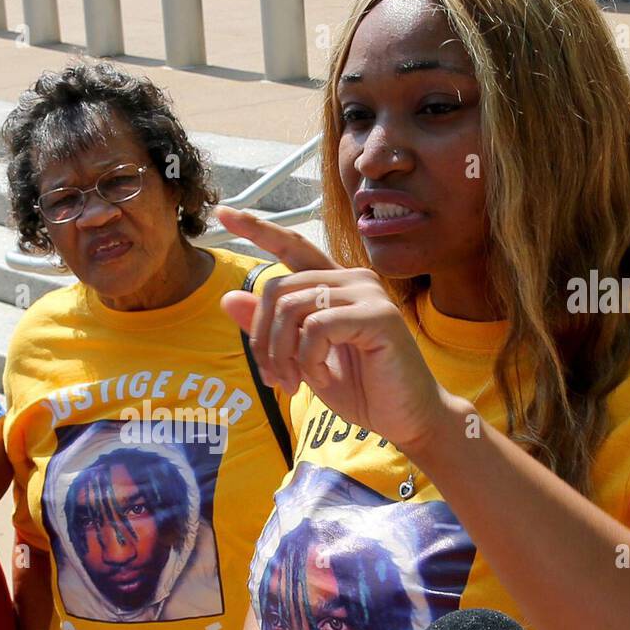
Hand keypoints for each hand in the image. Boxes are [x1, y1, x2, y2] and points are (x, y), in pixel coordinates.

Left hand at [218, 205, 450, 453]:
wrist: (405, 417)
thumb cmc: (360, 388)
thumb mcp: (302, 359)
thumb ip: (271, 329)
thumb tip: (228, 298)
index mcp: (333, 284)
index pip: (292, 246)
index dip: (257, 229)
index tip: (223, 212)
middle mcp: (351, 279)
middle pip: (277, 289)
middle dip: (262, 340)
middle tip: (273, 378)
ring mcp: (367, 293)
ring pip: (292, 309)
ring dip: (283, 355)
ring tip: (296, 384)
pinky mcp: (378, 315)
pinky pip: (316, 328)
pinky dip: (308, 360)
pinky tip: (322, 379)